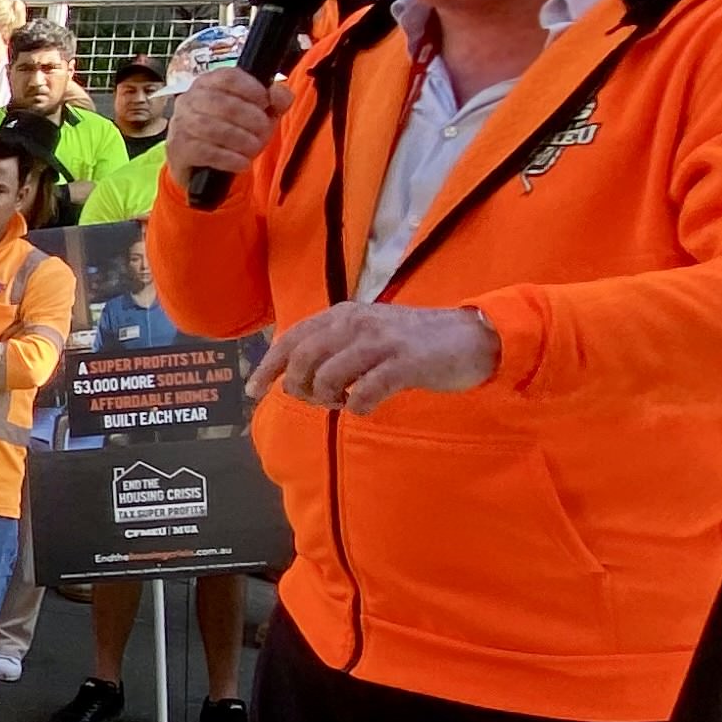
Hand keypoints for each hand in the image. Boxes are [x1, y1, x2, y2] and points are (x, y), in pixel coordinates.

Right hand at [165, 67, 290, 185]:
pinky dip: (228, 158)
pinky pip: (203, 151)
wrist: (206, 167)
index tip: (265, 103)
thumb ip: (276, 100)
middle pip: (221, 103)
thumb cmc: (234, 132)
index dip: (251, 89)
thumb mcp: (260, 113)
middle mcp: (190, 99)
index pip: (228, 77)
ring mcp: (180, 124)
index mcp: (209, 83)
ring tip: (254, 148)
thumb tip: (278, 94)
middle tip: (263, 131)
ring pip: (210, 127)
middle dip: (250, 118)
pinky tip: (242, 163)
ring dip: (240, 139)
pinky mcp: (178, 149)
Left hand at [249, 302, 499, 414]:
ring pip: (328, 376)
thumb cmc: (413, 343)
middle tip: (319, 400)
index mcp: (342, 315)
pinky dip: (358, 407)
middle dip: (301, 387)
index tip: (252, 391)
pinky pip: (364, 392)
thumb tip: (293, 375)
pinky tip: (367, 407)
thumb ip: (333, 348)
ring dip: (329, 398)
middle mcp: (356, 322)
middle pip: (303, 360)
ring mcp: (380, 341)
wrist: (470, 338)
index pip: (292, 339)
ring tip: (346, 401)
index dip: (267, 366)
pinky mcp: (404, 363)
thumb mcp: (366, 335)